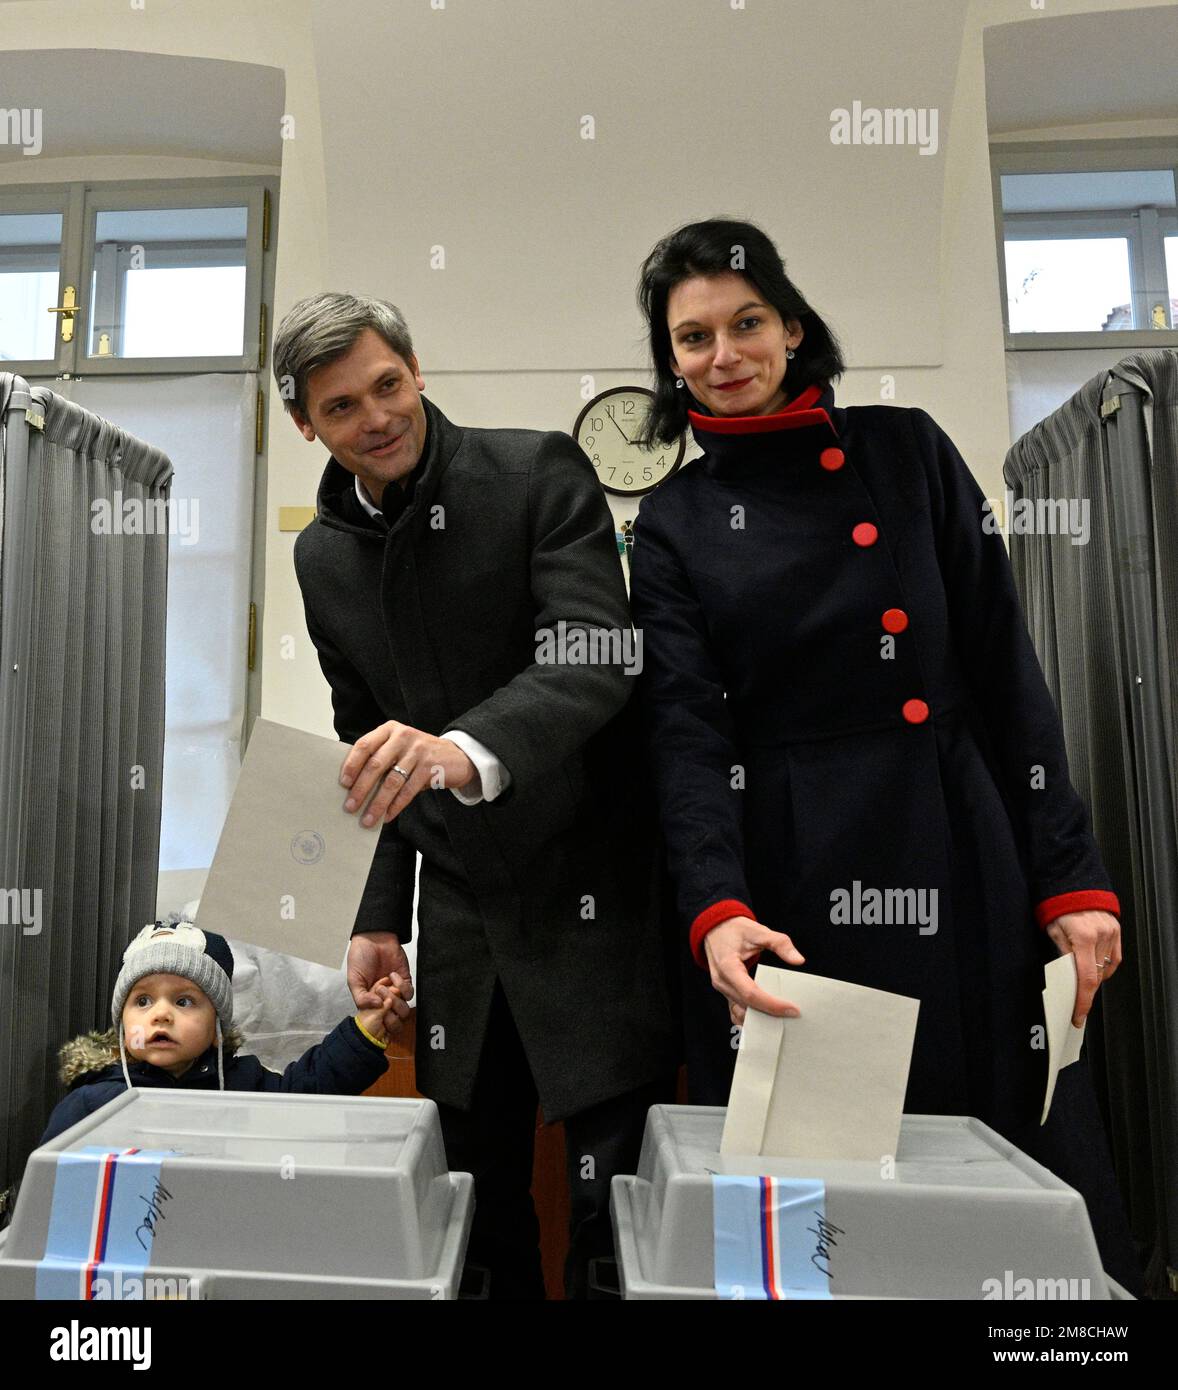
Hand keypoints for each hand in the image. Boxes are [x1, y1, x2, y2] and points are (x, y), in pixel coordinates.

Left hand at [340, 721, 476, 824]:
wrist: (456, 756)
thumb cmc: (418, 755)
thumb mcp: (398, 748)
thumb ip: (380, 758)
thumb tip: (353, 786)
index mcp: (390, 729)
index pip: (364, 745)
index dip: (352, 765)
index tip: (343, 783)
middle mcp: (403, 737)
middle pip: (376, 765)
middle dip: (361, 788)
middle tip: (350, 807)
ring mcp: (418, 751)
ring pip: (391, 781)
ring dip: (377, 803)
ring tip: (367, 819)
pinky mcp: (430, 767)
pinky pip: (408, 791)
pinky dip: (395, 806)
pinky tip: (387, 816)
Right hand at [347, 931, 414, 1018]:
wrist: (373, 939)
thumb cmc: (360, 958)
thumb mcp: (354, 980)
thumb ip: (361, 998)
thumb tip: (376, 1008)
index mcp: (370, 1004)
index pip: (379, 1024)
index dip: (379, 1022)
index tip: (375, 1014)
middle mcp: (384, 1000)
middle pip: (394, 1022)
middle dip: (389, 1015)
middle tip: (381, 1001)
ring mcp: (395, 992)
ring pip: (403, 1010)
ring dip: (394, 1000)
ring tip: (383, 987)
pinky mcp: (405, 981)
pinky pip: (409, 993)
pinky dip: (401, 986)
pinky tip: (391, 975)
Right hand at [702, 916, 805, 1027]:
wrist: (715, 929)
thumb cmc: (734, 929)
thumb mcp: (758, 931)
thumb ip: (780, 943)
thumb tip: (798, 960)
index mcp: (728, 967)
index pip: (751, 993)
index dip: (772, 1004)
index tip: (792, 1009)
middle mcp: (722, 981)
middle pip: (747, 1006)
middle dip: (770, 1014)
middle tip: (793, 1016)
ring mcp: (722, 989)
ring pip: (741, 1012)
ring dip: (761, 1018)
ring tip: (782, 1019)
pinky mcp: (725, 992)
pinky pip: (736, 1011)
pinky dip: (751, 1018)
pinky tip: (766, 1019)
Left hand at [1044, 910, 1120, 1025]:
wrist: (1072, 882)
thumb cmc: (1058, 904)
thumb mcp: (1052, 930)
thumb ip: (1063, 954)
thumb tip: (1068, 977)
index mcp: (1083, 936)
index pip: (1086, 978)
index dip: (1083, 1001)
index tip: (1079, 1015)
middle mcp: (1101, 935)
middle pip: (1097, 975)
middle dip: (1086, 991)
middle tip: (1075, 1001)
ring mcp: (1111, 932)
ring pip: (1106, 968)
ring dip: (1095, 977)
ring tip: (1082, 979)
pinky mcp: (1116, 930)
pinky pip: (1115, 958)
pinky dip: (1106, 967)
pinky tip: (1096, 970)